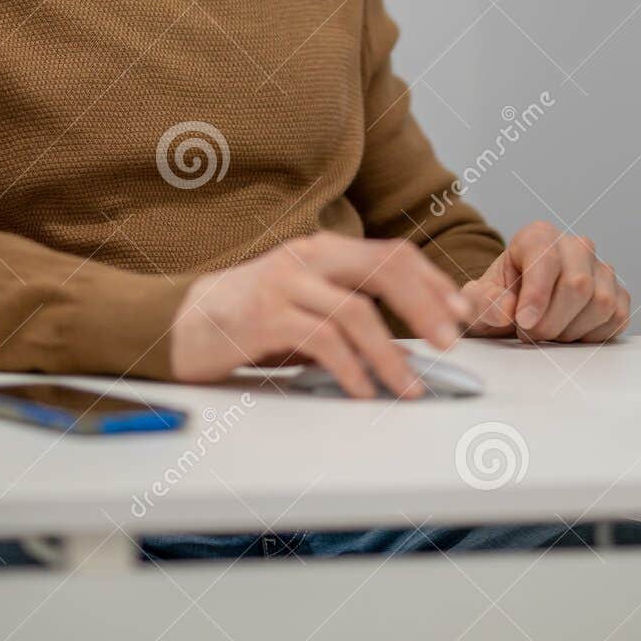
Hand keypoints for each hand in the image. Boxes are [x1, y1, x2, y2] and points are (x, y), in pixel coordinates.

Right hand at [170, 232, 469, 397]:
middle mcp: (308, 257)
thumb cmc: (247, 318)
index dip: (434, 283)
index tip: (462, 314)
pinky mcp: (263, 316)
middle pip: (385, 269)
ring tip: (409, 388)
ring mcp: (285, 283)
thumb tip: (407, 348)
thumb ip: (350, 317)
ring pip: (357, 310)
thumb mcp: (305, 307)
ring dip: (391, 354)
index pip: (394, 254)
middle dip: (426, 307)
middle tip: (451, 344)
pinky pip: (321, 340)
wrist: (177, 322)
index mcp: (324, 250)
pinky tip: (362, 390)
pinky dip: (350, 368)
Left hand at [459, 221, 629, 343]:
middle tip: (529, 335)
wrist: (517, 308)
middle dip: (551, 321)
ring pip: (601, 303)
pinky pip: (617, 318)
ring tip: (547, 332)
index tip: (523, 321)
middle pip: (577, 285)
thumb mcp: (478, 301)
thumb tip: (506, 309)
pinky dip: (592, 335)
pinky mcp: (618, 293)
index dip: (536, 295)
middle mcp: (575, 247)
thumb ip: (483, 302)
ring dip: (571, 331)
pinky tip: (569, 333)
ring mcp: (601, 269)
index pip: (546, 260)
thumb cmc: (500, 299)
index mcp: (538, 237)